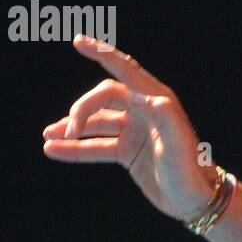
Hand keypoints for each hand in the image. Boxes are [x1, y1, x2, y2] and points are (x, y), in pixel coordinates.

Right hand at [41, 35, 217, 219]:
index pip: (125, 70)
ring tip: (47, 136)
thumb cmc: (189, 171)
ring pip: (96, 122)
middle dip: (82, 108)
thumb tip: (140, 97)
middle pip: (103, 98)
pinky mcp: (128, 151)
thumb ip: (164, 118)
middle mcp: (144, 111)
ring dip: (72, 127)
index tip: (79, 41)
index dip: (103, 54)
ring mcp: (135, 131)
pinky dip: (75, 147)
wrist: (194, 200)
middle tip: (70, 128)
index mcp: (157, 101)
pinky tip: (52, 149)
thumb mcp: (178, 145)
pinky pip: (96, 145)